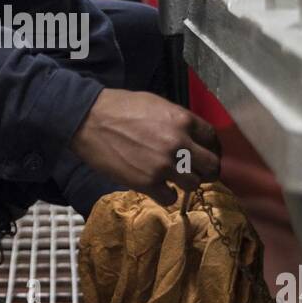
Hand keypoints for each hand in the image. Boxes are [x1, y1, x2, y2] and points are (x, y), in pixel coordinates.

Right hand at [70, 89, 220, 205]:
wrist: (89, 120)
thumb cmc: (119, 107)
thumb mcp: (156, 104)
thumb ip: (177, 120)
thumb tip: (191, 134)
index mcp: (183, 120)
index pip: (212, 138)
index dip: (210, 146)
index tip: (204, 151)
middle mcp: (179, 144)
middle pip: (211, 165)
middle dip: (205, 168)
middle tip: (195, 169)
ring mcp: (164, 166)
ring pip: (194, 184)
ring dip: (186, 181)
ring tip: (174, 177)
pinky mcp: (147, 183)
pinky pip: (170, 198)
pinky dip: (166, 194)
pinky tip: (158, 187)